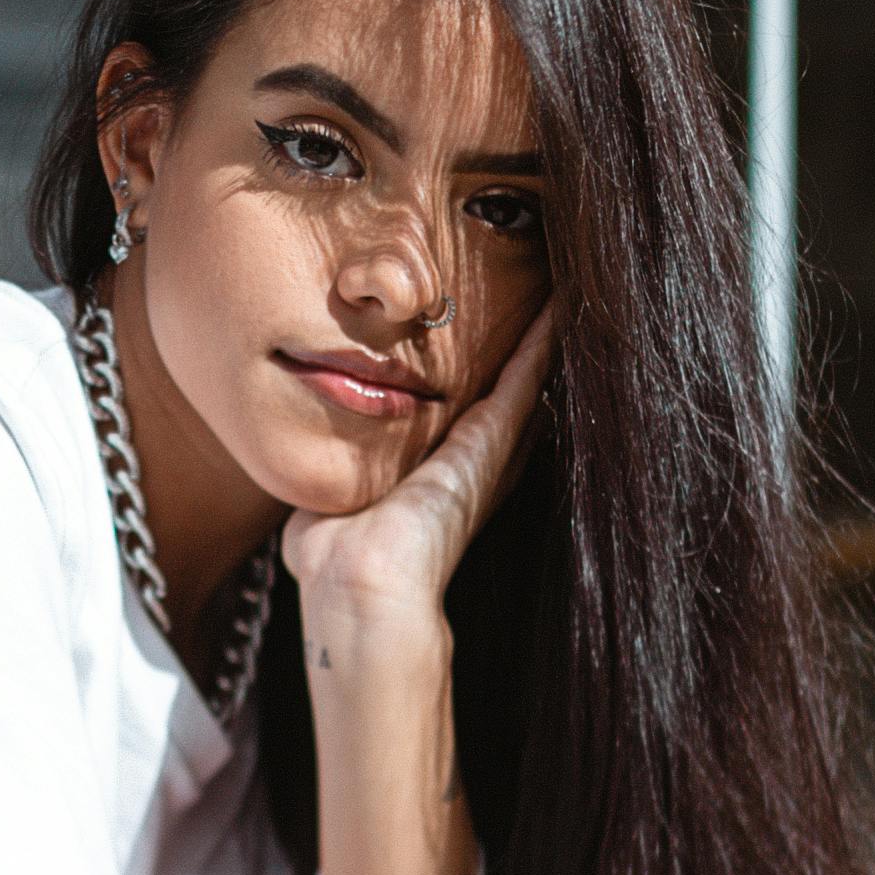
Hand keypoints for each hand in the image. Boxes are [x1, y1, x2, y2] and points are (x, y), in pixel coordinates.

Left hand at [284, 304, 553, 648]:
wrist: (358, 583)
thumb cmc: (334, 560)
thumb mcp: (327, 512)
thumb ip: (329, 497)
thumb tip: (313, 510)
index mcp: (432, 477)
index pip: (462, 420)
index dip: (481, 384)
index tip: (491, 342)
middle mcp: (467, 465)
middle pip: (506, 399)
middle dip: (527, 354)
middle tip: (546, 300)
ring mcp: (485, 454)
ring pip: (523, 383)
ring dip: (543, 339)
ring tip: (561, 291)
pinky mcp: (490, 442)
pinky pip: (524, 379)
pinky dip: (543, 341)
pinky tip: (559, 302)